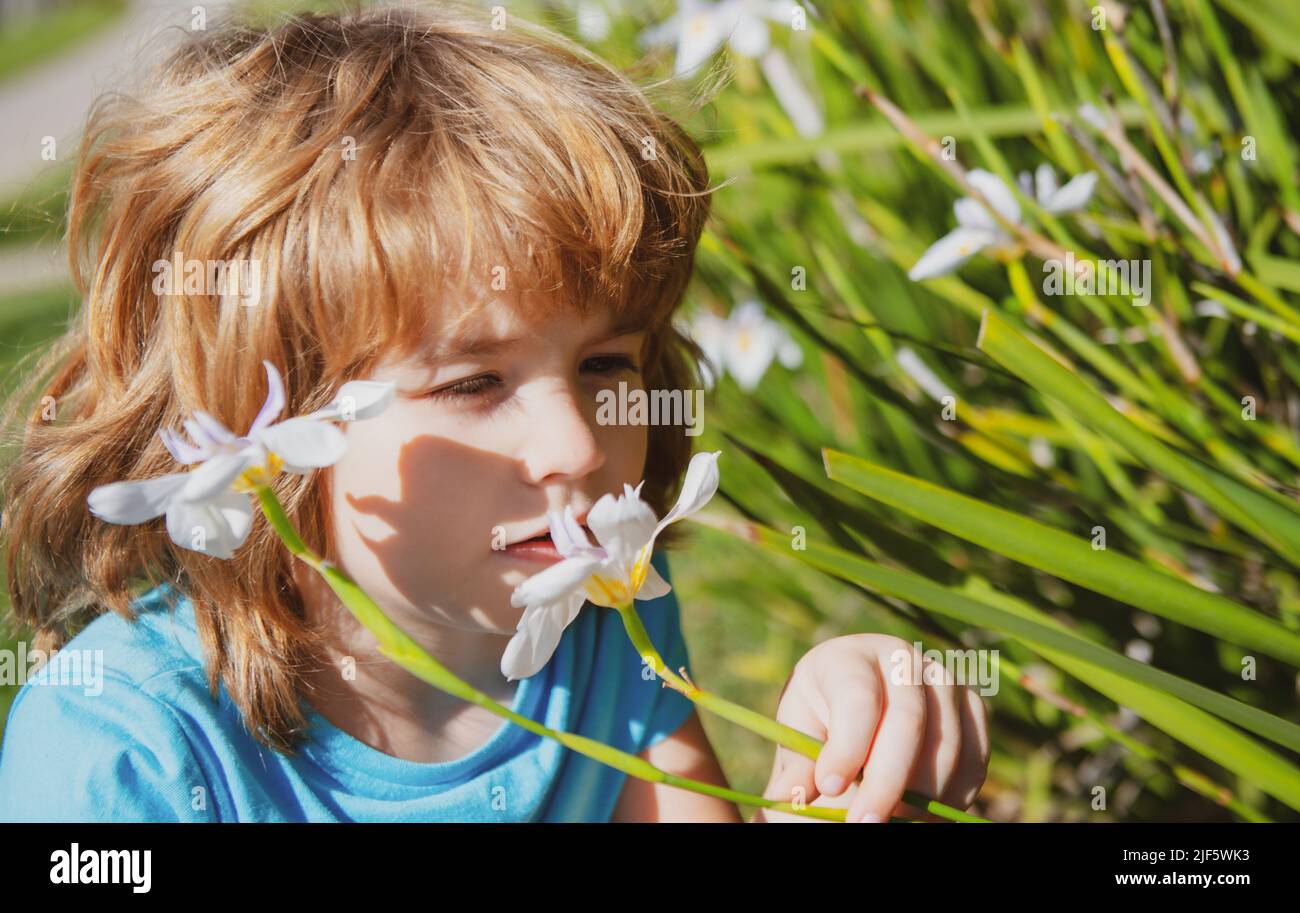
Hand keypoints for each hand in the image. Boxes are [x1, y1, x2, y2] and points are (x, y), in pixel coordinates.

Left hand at [754, 634, 989, 822]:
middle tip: (864, 823)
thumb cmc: (820, 721)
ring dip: (922, 796)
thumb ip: (798, 765)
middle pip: (908, 721)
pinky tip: (923, 816)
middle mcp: (902, 658)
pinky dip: (953, 796)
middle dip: (887, 781)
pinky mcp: (973, 707)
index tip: (830, 789)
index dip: (847, 747)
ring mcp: (944, 679)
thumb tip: (789, 795)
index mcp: (850, 657)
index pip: (857, 698)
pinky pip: (975, 759)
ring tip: (890, 821)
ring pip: (947, 744)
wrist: (859, 708)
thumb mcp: (799, 736)